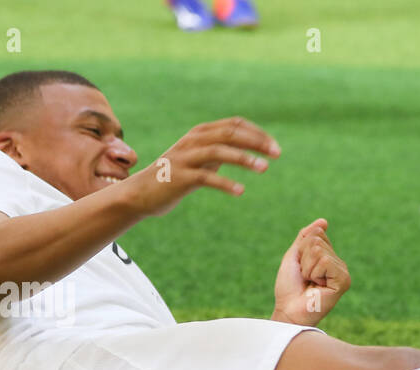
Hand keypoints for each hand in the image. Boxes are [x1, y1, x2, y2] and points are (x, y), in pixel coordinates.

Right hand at [122, 117, 280, 217]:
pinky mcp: (179, 177)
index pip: (234, 124)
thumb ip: (220, 149)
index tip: (275, 148)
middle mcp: (193, 140)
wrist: (142, 194)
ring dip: (244, 159)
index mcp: (200, 133)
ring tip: (264, 168)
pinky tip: (241, 191)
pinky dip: (225, 183)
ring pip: (219, 151)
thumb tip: (247, 146)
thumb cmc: (176, 176)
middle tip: (278, 154)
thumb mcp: (200, 159)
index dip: (257, 133)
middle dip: (256, 142)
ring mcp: (185, 158)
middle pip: (230, 133)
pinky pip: (206, 177)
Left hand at [271, 219, 350, 325]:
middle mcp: (338, 264)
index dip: (301, 249)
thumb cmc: (290, 288)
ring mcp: (343, 272)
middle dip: (303, 258)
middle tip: (305, 277)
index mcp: (328, 257)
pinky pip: (325, 262)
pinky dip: (314, 273)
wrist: (289, 310)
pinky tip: (317, 287)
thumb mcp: (294, 256)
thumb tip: (324, 221)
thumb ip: (306, 237)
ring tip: (310, 283)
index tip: (301, 269)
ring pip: (319, 250)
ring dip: (307, 267)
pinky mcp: (344, 281)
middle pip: (317, 240)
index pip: (317, 234)